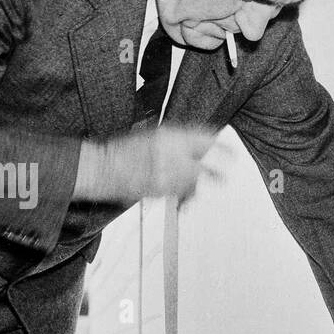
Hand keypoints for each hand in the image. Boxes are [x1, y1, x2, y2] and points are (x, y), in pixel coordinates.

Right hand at [75, 125, 231, 205]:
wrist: (104, 167)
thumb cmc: (122, 150)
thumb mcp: (151, 135)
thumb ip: (176, 142)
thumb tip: (196, 149)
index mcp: (169, 136)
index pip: (204, 139)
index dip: (219, 146)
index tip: (229, 151)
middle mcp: (172, 154)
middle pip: (205, 165)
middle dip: (217, 172)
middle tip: (224, 177)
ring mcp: (167, 173)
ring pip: (194, 182)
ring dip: (196, 186)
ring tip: (194, 188)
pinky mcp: (161, 190)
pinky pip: (180, 194)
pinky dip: (183, 196)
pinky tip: (182, 198)